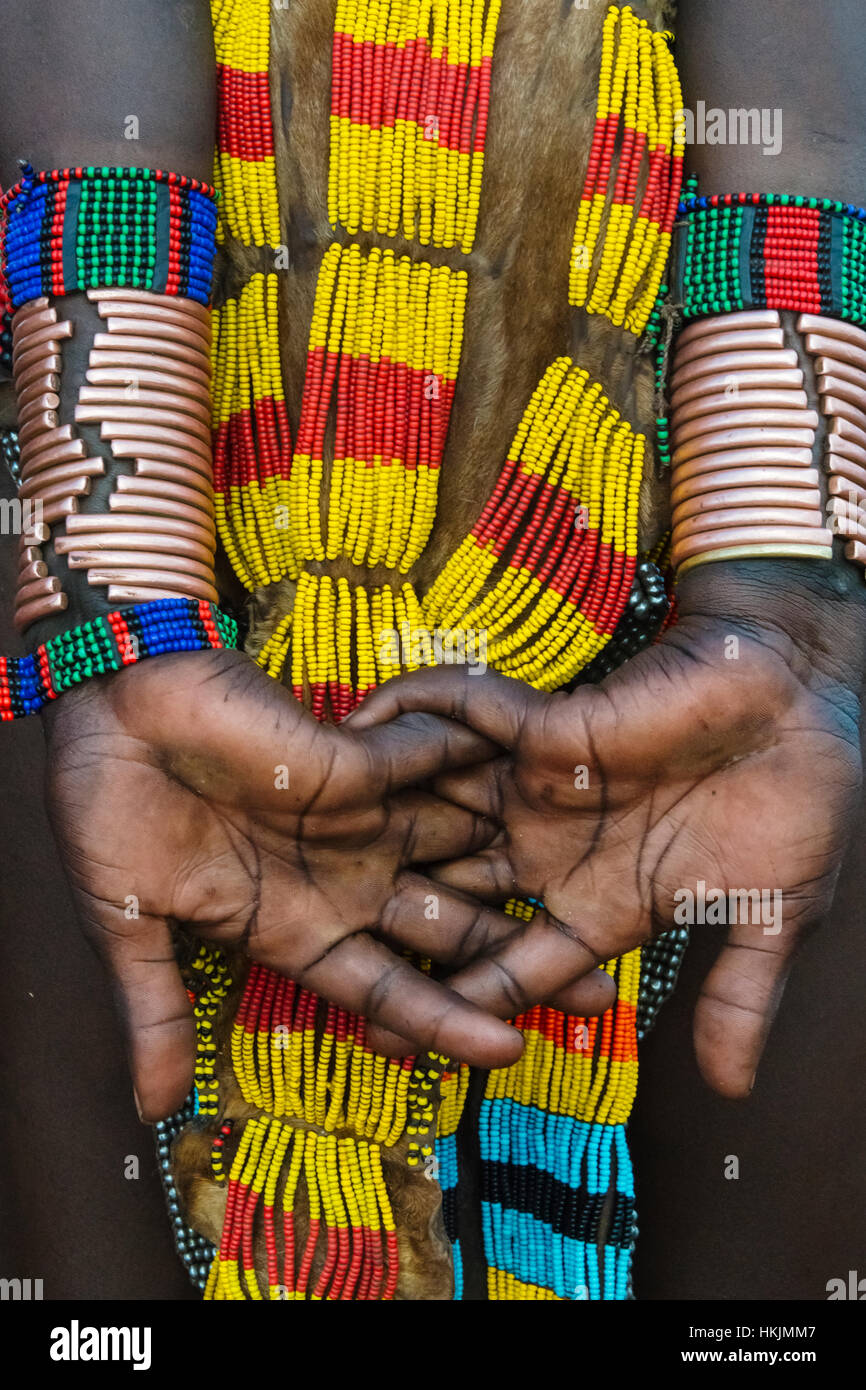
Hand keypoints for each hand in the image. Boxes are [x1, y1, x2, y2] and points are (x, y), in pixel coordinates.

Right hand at [43, 648, 612, 1118]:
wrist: (101, 711)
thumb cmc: (106, 816)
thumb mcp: (130, 926)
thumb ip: (155, 1010)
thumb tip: (152, 1109)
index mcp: (297, 927)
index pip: (388, 988)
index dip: (445, 1021)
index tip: (510, 1053)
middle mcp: (342, 876)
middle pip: (449, 928)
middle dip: (520, 959)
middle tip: (603, 989)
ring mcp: (357, 813)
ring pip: (458, 846)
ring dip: (521, 862)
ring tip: (600, 884)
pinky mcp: (355, 750)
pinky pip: (428, 761)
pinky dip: (477, 767)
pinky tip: (542, 778)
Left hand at [347, 562, 865, 1095]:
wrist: (809, 698)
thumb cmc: (800, 803)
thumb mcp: (775, 915)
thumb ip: (739, 994)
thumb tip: (729, 1090)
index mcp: (603, 904)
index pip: (515, 967)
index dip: (463, 1007)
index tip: (405, 1049)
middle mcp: (556, 850)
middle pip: (458, 901)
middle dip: (400, 933)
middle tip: (326, 967)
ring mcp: (543, 787)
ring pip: (444, 811)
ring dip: (380, 823)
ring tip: (298, 840)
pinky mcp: (546, 723)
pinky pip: (465, 717)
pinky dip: (415, 715)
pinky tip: (356, 724)